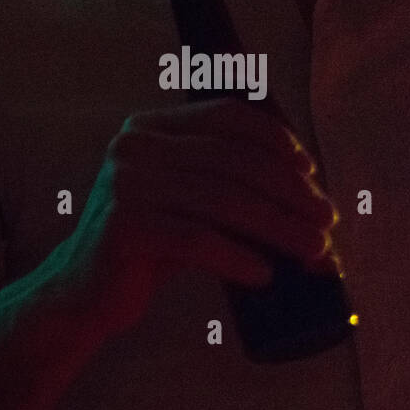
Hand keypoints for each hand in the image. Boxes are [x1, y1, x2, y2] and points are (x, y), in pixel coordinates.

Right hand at [51, 98, 339, 335]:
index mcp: (147, 128)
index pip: (226, 117)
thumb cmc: (147, 247)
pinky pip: (197, 239)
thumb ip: (230, 183)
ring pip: (223, 201)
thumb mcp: (185, 201)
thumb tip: (311, 197)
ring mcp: (124, 185)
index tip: (310, 175)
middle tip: (326, 223)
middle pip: (233, 160)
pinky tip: (263, 274)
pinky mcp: (122, 227)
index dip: (278, 141)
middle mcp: (132, 147)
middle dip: (290, 194)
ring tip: (312, 252)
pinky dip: (239, 257)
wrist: (83, 293)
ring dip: (279, 229)